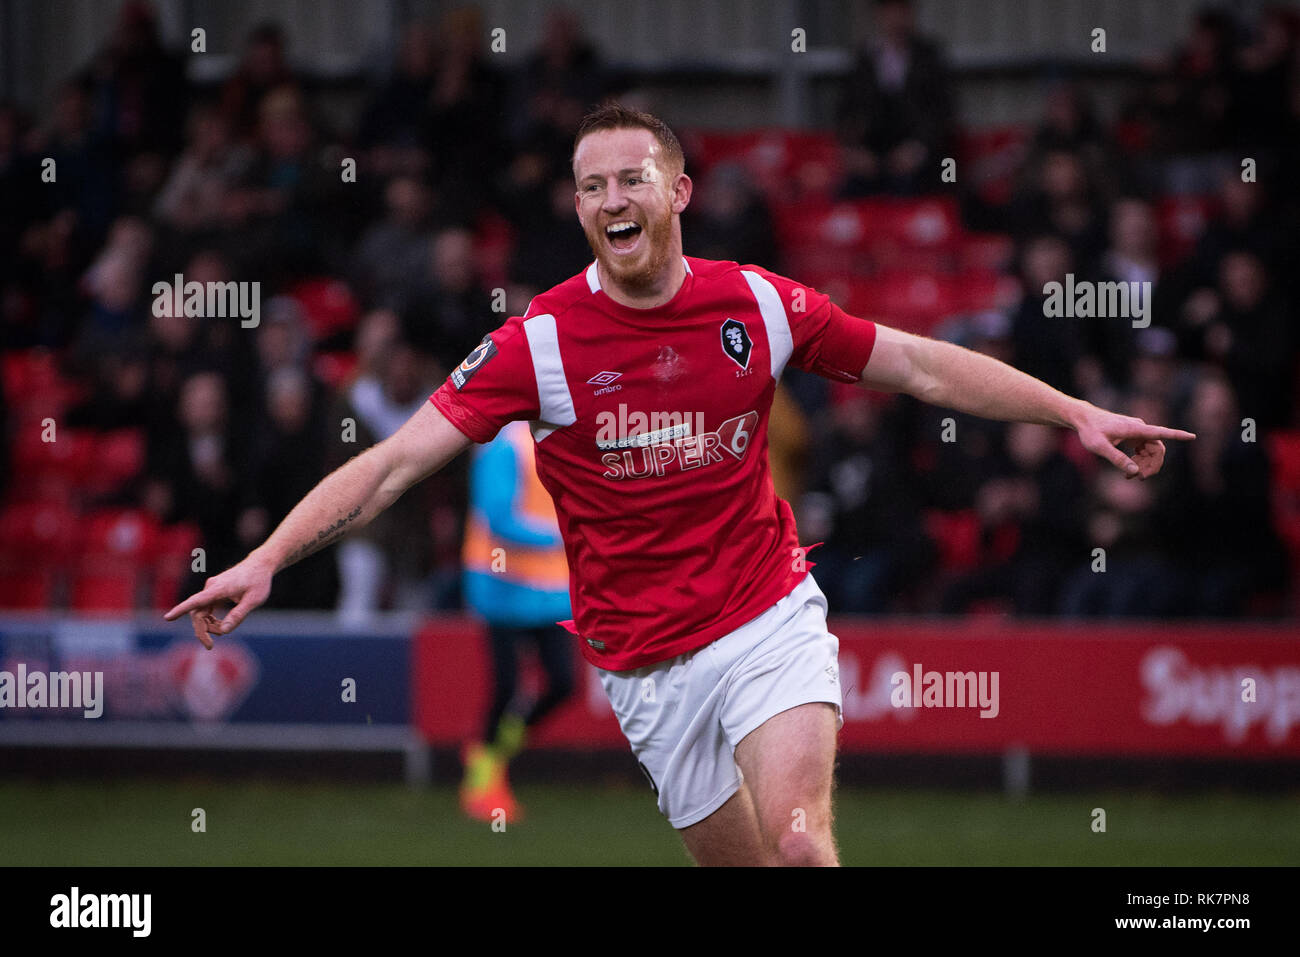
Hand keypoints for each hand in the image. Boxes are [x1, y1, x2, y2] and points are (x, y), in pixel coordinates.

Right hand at [163, 556, 273, 649]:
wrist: (260, 565)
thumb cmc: (259, 582)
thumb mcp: (253, 600)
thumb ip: (238, 615)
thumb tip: (224, 631)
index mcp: (219, 589)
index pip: (196, 601)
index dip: (181, 610)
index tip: (167, 618)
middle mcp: (211, 587)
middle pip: (197, 612)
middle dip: (202, 630)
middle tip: (209, 645)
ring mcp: (211, 589)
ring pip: (200, 612)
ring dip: (208, 625)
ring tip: (222, 631)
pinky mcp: (214, 592)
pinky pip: (205, 608)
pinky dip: (210, 619)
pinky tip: (220, 625)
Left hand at [1072, 404, 1195, 479]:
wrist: (1083, 419)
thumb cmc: (1090, 431)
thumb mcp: (1100, 447)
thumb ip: (1117, 459)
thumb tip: (1135, 471)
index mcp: (1135, 428)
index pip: (1161, 432)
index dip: (1177, 435)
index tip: (1192, 436)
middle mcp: (1140, 428)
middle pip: (1158, 448)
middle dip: (1152, 465)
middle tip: (1140, 478)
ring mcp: (1138, 432)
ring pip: (1152, 451)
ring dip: (1146, 465)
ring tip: (1130, 477)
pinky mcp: (1134, 436)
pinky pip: (1145, 450)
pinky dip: (1140, 461)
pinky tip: (1130, 471)